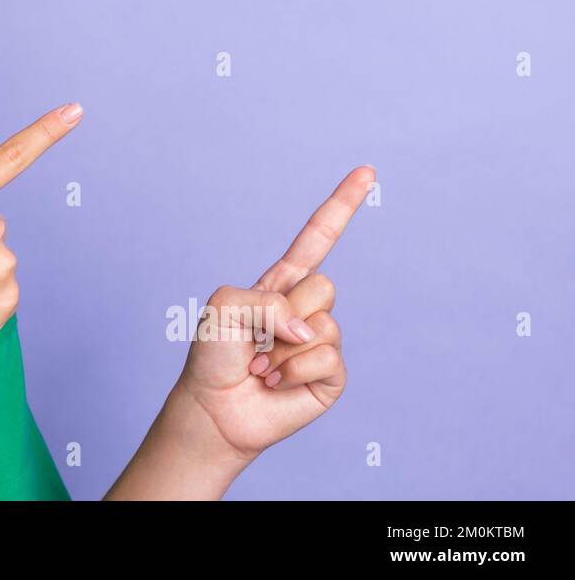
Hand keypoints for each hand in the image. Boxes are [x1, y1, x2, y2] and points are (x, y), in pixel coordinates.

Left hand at [174, 166, 373, 462]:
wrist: (213, 407)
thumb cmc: (213, 354)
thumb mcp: (225, 306)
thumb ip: (267, 302)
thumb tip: (309, 330)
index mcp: (281, 283)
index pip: (317, 238)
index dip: (342, 205)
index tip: (366, 172)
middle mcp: (305, 308)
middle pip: (324, 285)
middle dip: (285, 311)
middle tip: (256, 338)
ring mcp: (320, 341)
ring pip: (325, 323)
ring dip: (283, 348)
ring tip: (261, 364)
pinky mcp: (330, 376)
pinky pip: (327, 357)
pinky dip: (294, 370)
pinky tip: (275, 381)